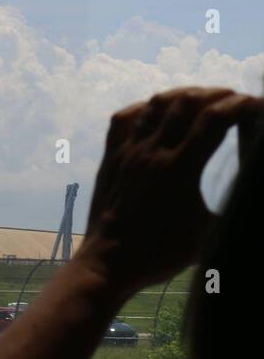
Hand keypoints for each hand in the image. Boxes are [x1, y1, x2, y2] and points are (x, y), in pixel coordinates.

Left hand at [78, 87, 262, 298]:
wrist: (109, 264)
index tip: (256, 105)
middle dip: (217, 94)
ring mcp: (128, 153)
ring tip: (203, 99)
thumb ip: (236, 208)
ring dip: (183, 95)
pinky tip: (157, 110)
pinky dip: (145, 108)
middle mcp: (152, 152)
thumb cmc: (162, 254)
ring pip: (155, 105)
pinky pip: (123, 119)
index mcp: (181, 168)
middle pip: (187, 103)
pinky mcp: (110, 158)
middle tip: (235, 100)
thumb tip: (251, 199)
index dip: (241, 105)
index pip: (216, 118)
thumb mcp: (212, 232)